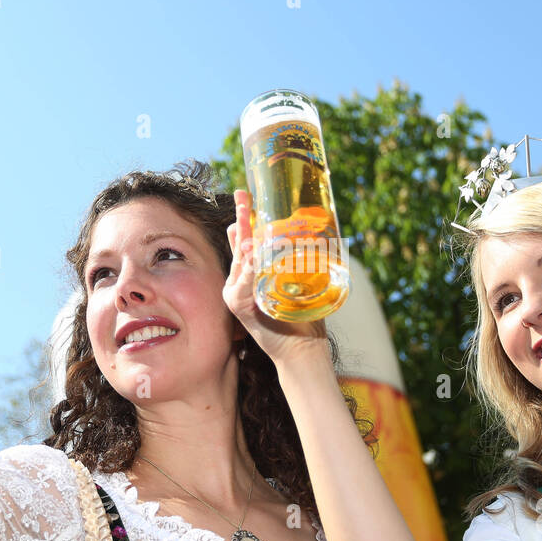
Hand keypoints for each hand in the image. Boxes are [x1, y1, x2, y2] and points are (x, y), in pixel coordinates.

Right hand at [223, 190, 332, 368]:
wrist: (301, 348)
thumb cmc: (302, 315)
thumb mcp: (300, 280)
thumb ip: (295, 258)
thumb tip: (305, 229)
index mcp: (253, 270)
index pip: (246, 237)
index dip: (244, 215)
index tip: (245, 193)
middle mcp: (240, 280)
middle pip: (240, 244)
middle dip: (241, 220)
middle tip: (243, 198)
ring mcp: (237, 294)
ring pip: (240, 264)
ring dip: (245, 246)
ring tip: (248, 231)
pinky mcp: (240, 309)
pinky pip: (240, 288)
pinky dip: (247, 274)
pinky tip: (251, 259)